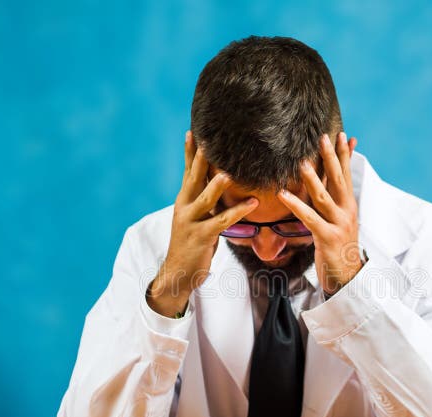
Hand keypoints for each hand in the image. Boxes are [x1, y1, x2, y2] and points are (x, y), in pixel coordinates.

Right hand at [147, 132, 258, 316]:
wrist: (178, 273)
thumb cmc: (193, 243)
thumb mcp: (198, 217)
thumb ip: (207, 200)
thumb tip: (221, 182)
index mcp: (184, 199)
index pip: (188, 170)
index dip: (190, 151)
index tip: (194, 130)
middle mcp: (184, 206)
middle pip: (194, 177)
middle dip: (201, 158)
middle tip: (210, 138)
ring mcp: (191, 221)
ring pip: (206, 198)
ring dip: (218, 184)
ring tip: (229, 171)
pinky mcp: (200, 237)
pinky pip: (222, 222)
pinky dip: (237, 212)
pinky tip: (252, 203)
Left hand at [278, 132, 360, 295]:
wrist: (349, 278)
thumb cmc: (339, 249)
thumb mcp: (339, 223)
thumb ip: (333, 204)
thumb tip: (329, 188)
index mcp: (349, 206)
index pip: (346, 175)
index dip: (344, 154)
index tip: (340, 134)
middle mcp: (347, 212)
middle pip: (338, 179)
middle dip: (331, 157)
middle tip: (323, 136)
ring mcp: (339, 224)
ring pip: (324, 197)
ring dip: (313, 178)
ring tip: (301, 162)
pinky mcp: (327, 238)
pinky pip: (309, 218)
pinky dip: (296, 204)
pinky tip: (283, 194)